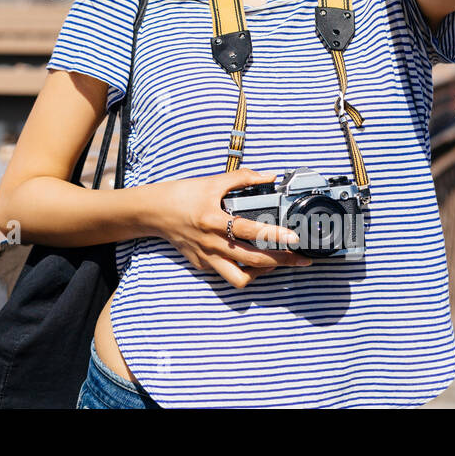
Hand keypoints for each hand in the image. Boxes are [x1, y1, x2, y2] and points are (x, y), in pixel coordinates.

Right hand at [151, 168, 312, 288]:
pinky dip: (242, 269)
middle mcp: (211, 243)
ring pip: (239, 278)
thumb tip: (269, 176)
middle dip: (281, 262)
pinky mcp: (202, 265)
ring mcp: (206, 258)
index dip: (275, 236)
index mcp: (214, 220)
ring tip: (276, 264)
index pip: (250, 231)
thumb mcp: (212, 182)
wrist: (154, 212)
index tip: (295, 238)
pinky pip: (226, 273)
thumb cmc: (183, 195)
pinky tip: (251, 260)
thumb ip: (243, 178)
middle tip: (301, 259)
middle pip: (252, 261)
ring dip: (262, 274)